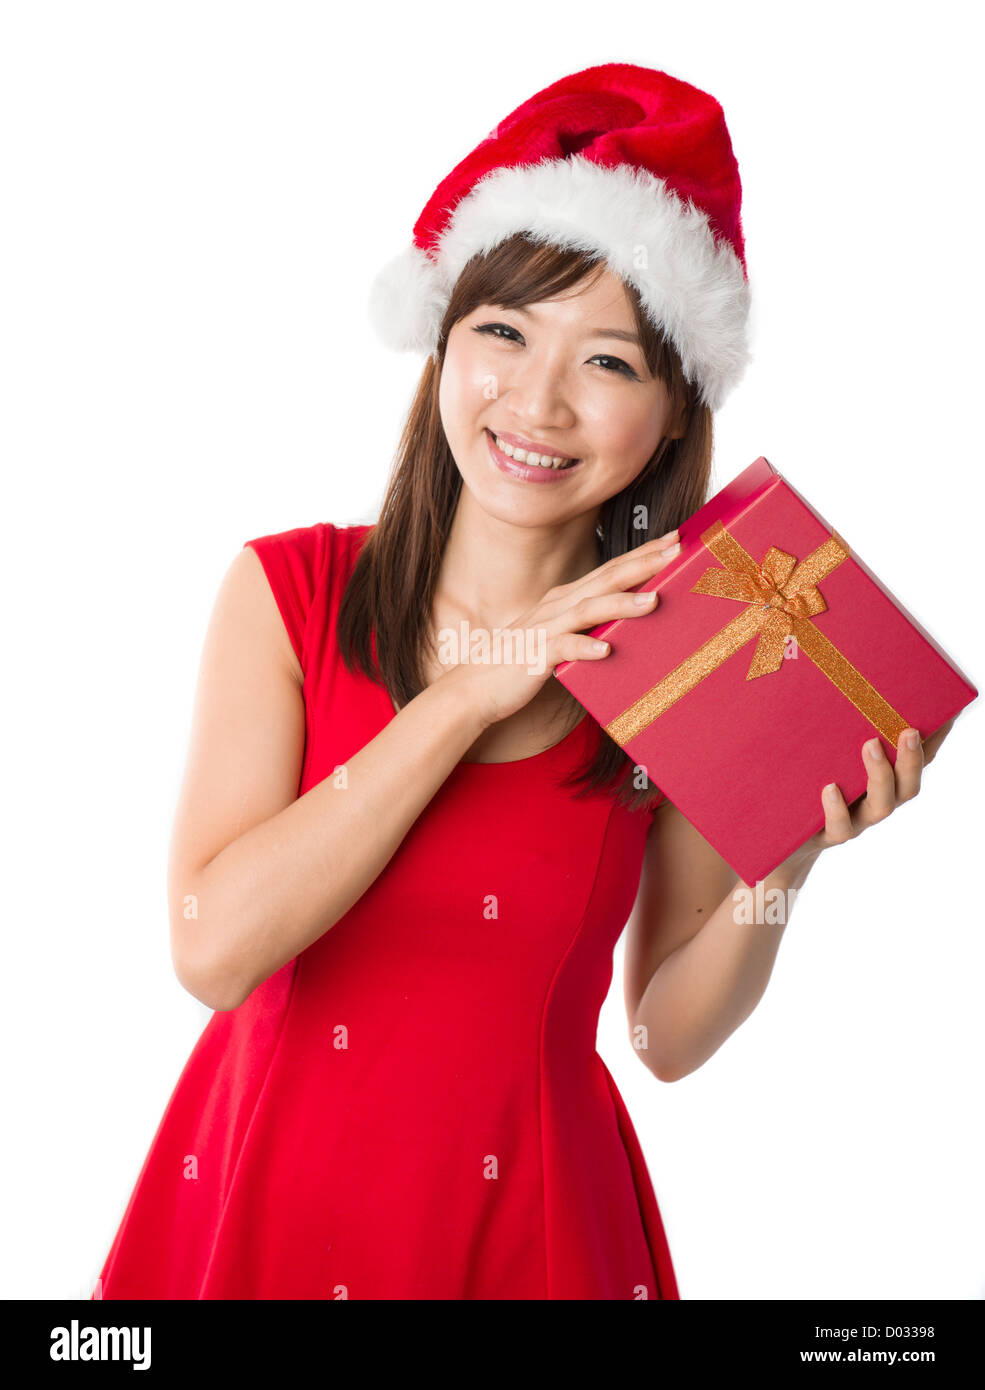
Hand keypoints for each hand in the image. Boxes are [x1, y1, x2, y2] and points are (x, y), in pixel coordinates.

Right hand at [451, 529, 681, 727]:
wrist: (476, 687)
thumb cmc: (522, 661)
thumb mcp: (562, 637)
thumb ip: (590, 626)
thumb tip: (628, 625)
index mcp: (566, 599)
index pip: (610, 570)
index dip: (642, 554)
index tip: (674, 540)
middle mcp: (557, 606)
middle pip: (605, 579)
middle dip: (642, 563)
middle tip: (676, 549)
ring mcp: (546, 628)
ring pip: (588, 609)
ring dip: (621, 603)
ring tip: (654, 600)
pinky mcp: (535, 655)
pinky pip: (563, 649)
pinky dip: (585, 648)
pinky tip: (607, 650)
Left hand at [778, 718, 955, 873]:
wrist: (778, 844)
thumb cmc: (800, 788)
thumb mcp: (816, 755)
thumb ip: (829, 726)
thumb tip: (828, 670)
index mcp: (880, 781)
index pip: (916, 760)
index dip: (936, 739)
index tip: (949, 710)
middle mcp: (873, 802)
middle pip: (907, 786)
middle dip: (912, 757)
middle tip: (909, 729)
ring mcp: (853, 820)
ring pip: (880, 807)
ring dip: (880, 775)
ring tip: (870, 745)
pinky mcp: (825, 836)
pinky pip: (837, 826)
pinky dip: (836, 808)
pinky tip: (829, 788)